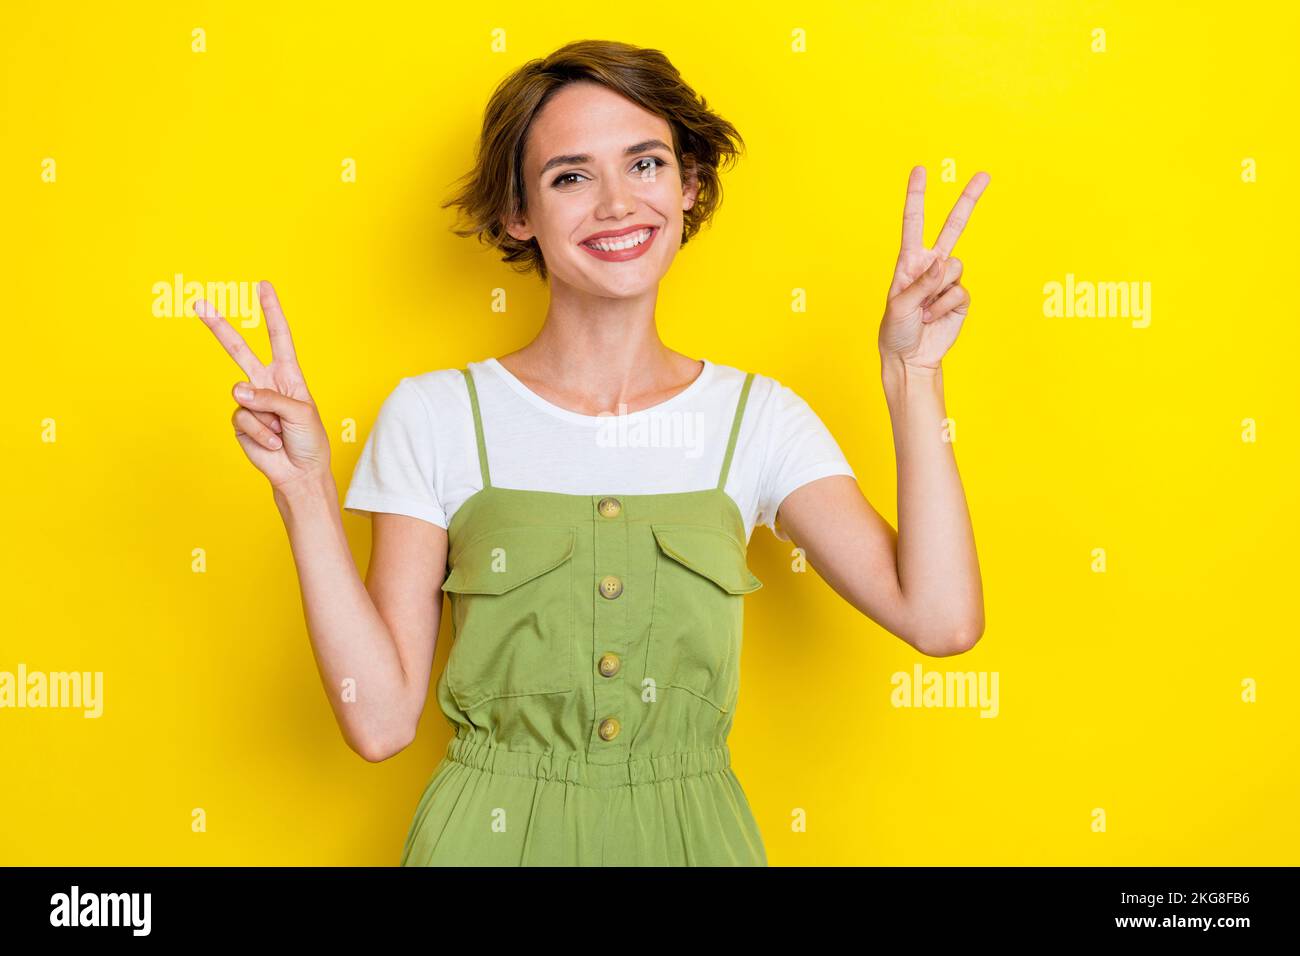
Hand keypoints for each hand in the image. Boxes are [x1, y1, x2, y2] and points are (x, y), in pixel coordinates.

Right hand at [194, 281, 330, 495]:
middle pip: (239, 350)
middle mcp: (266, 384)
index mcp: (287, 375)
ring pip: (241, 395)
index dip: (272, 312)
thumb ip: (271, 398)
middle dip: (219, 327)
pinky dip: (260, 433)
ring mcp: (250, 402)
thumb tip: (237, 392)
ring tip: (281, 431)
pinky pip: (242, 418)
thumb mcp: (301, 413)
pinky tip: (272, 442)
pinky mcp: (240, 422)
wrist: (300, 472)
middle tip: (199, 303)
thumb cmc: (309, 440)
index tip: (264, 286)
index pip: (279, 337)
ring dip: (266, 418)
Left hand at [878, 166, 989, 369]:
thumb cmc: (896, 330)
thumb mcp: (899, 305)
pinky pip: (960, 292)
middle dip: (968, 201)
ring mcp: (947, 281)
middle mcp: (930, 266)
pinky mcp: (961, 298)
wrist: (910, 357)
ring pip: (955, 267)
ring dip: (938, 291)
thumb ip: (921, 283)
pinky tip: (934, 318)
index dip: (916, 197)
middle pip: (953, 228)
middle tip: (984, 174)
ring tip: (923, 311)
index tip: (920, 170)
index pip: (913, 224)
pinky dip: (945, 307)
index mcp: (909, 261)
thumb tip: (944, 261)